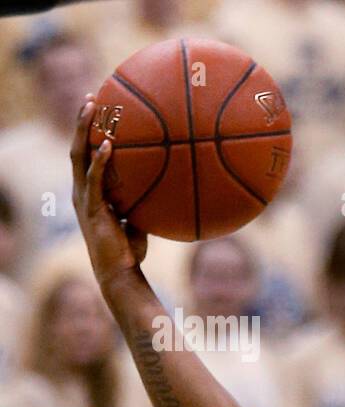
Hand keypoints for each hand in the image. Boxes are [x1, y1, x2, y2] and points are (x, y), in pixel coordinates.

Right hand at [69, 94, 147, 282]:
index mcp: (90, 192)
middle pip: (77, 147)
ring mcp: (84, 199)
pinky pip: (94, 180)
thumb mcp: (140, 220)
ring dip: (84, 130)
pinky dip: (100, 161)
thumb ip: (147, 202)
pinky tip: (109, 145)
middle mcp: (82, 191)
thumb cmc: (130, 251)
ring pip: (78, 156)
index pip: (86, 155)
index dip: (89, 133)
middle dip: (82, 121)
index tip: (98, 109)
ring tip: (92, 107)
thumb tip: (171, 188)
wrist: (120, 274)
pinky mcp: (93, 209)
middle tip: (91, 97)